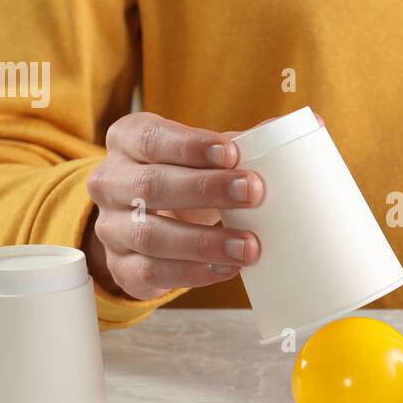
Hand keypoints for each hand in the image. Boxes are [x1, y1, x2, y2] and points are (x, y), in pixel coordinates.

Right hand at [83, 111, 263, 298]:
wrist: (146, 224)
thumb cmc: (182, 178)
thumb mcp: (201, 156)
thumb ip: (238, 144)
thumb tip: (292, 128)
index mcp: (127, 140)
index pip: (151, 138)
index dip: (190, 146)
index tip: (232, 153)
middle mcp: (110, 182)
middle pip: (152, 185)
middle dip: (206, 189)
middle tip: (253, 193)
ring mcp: (111, 228)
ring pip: (151, 235)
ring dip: (204, 242)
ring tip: (249, 246)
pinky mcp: (121, 267)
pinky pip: (151, 273)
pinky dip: (192, 273)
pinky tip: (226, 269)